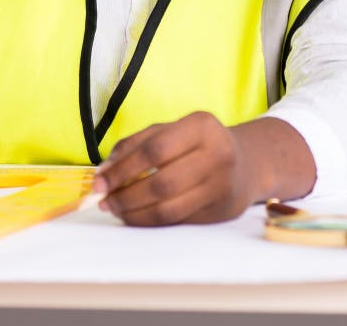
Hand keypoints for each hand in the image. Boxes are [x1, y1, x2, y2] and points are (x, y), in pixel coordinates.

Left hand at [91, 112, 315, 225]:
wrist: (247, 162)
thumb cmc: (198, 143)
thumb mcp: (170, 130)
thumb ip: (136, 144)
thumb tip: (104, 171)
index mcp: (202, 126)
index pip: (154, 150)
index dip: (122, 168)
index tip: (98, 180)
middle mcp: (217, 154)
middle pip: (161, 183)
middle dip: (124, 195)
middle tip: (103, 200)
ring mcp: (222, 186)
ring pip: (169, 208)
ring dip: (134, 212)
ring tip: (114, 209)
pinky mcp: (221, 211)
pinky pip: (178, 220)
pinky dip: (150, 220)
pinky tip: (134, 215)